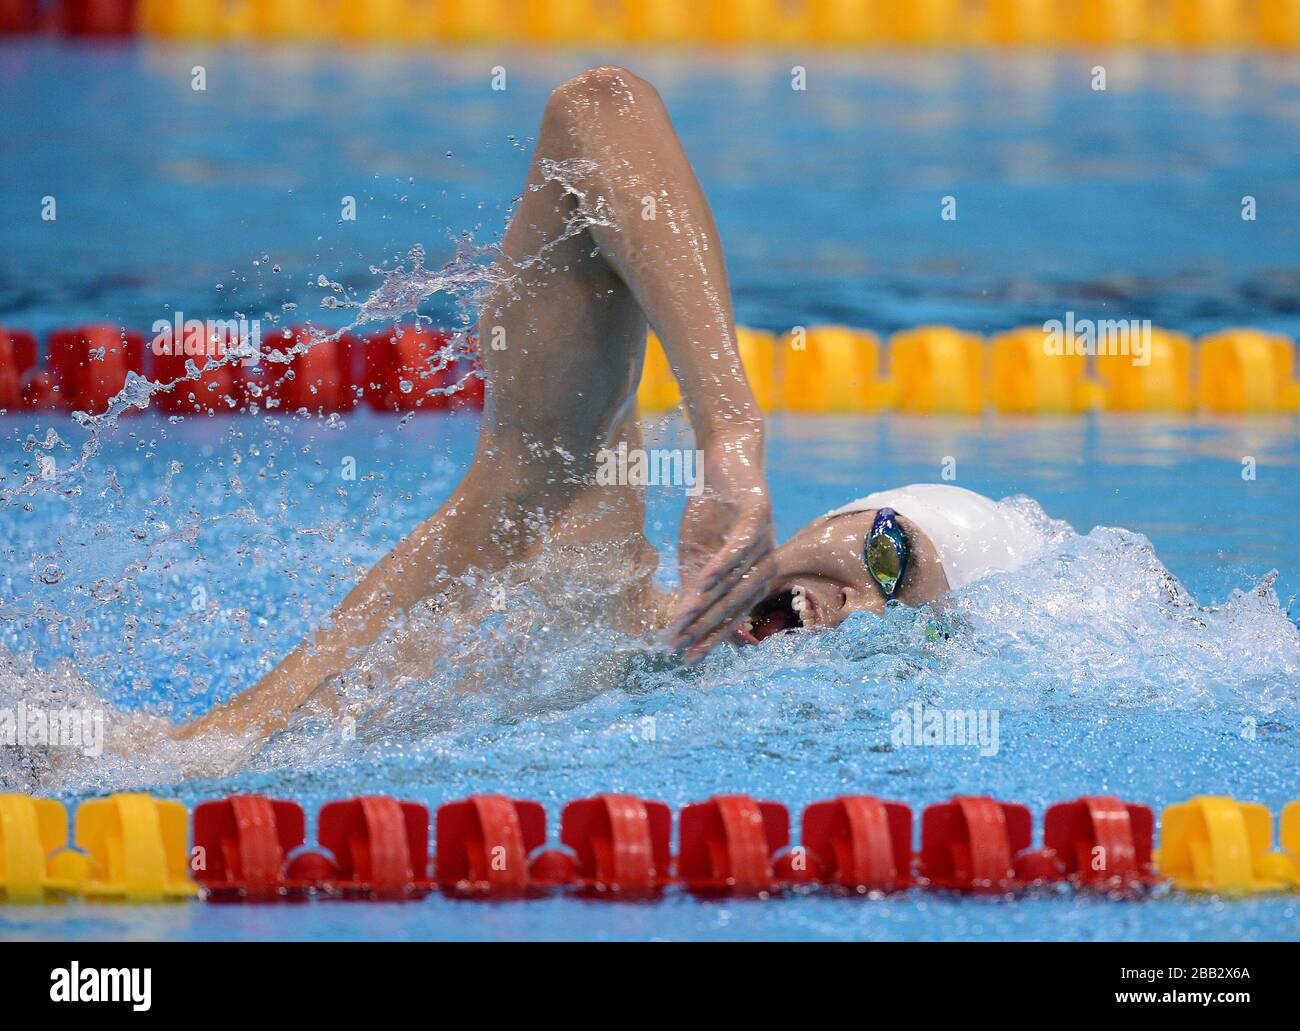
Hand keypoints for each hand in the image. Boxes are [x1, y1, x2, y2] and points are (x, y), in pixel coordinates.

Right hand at [668, 429, 774, 661]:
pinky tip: (704, 579)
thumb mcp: (695, 549)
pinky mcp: (760, 513)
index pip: (733, 613)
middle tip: (680, 644)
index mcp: (754, 573)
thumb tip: (683, 618)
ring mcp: (767, 538)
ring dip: (709, 601)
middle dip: (706, 626)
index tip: (686, 657)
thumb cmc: (711, 505)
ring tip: (684, 618)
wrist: (725, 455)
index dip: (710, 635)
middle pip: (736, 602)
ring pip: (737, 578)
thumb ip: (695, 582)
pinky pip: (740, 545)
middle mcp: (766, 561)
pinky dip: (722, 564)